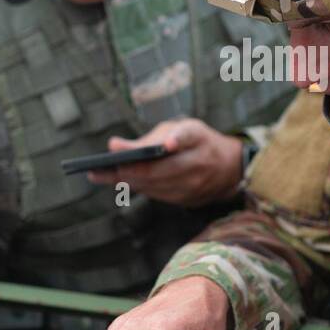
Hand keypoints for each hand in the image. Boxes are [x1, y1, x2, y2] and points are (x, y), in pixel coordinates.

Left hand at [86, 119, 243, 205]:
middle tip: (103, 167)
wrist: (228, 168)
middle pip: (162, 169)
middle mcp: (200, 162)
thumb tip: (115, 147)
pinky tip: (119, 181)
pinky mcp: (190, 200)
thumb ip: (152, 137)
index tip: (167, 143)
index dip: (177, 139)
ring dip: (128, 181)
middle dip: (132, 169)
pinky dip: (139, 187)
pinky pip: (158, 195)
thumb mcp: (181, 129)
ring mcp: (196, 185)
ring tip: (101, 174)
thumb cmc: (197, 142)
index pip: (187, 136)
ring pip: (156, 185)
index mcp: (199, 137)